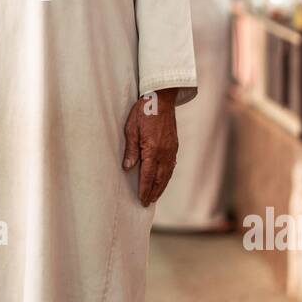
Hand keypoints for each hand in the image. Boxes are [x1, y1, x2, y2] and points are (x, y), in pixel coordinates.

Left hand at [122, 89, 178, 206]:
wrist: (161, 98)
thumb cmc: (144, 111)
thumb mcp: (131, 129)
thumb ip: (131, 150)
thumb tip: (128, 168)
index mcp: (152, 149)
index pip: (148, 175)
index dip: (144, 189)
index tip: (141, 199)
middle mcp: (164, 152)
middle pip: (159, 178)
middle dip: (153, 192)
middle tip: (147, 203)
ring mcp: (171, 149)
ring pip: (167, 173)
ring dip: (161, 186)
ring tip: (155, 196)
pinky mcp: (174, 145)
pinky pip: (171, 165)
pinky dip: (167, 176)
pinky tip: (163, 180)